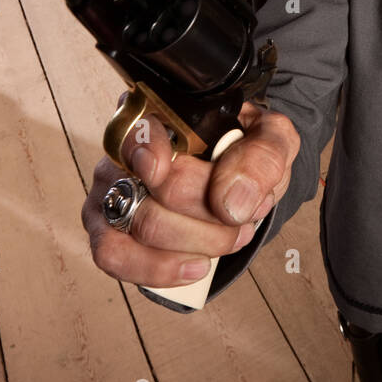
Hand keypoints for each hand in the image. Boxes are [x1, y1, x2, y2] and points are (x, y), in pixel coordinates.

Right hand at [83, 99, 300, 289]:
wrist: (239, 181)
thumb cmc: (247, 152)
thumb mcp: (272, 140)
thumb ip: (261, 158)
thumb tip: (232, 203)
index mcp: (162, 112)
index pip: (137, 127)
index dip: (146, 148)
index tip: (161, 168)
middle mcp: (125, 149)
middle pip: (157, 188)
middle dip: (211, 213)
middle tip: (243, 216)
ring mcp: (112, 191)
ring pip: (138, 227)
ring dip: (194, 242)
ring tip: (230, 237)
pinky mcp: (109, 230)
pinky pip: (116, 258)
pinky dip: (162, 269)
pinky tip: (198, 265)